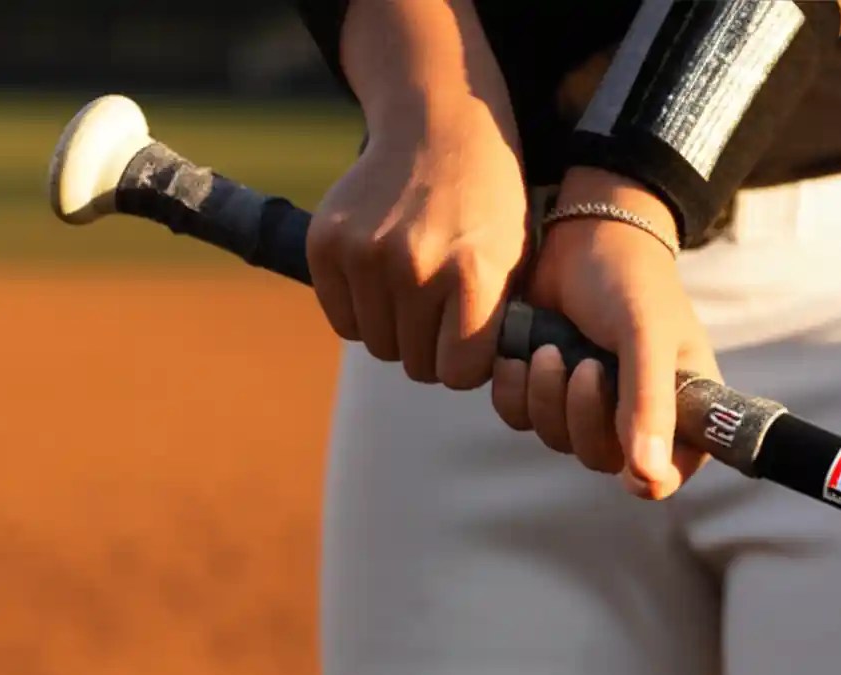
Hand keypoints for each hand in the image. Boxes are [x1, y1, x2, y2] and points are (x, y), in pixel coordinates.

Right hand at [306, 100, 528, 388]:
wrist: (439, 126)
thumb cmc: (488, 201)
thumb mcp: (514, 260)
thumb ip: (495, 324)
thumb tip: (472, 382)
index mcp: (473, 276)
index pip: (456, 374)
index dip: (464, 363)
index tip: (468, 341)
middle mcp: (416, 267)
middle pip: (413, 363)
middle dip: (429, 347)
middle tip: (440, 310)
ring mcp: (366, 254)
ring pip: (375, 342)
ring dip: (394, 327)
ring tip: (413, 288)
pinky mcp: (326, 243)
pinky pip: (341, 317)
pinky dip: (360, 307)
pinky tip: (382, 275)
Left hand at [491, 168, 721, 499]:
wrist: (584, 234)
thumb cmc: (633, 281)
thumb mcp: (647, 336)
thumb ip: (649, 402)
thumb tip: (646, 475)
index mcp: (679, 408)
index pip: (667, 475)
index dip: (648, 479)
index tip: (628, 462)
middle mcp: (635, 413)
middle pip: (602, 460)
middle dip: (583, 418)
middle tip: (583, 367)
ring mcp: (587, 402)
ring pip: (556, 439)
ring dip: (547, 398)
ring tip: (550, 349)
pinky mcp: (543, 386)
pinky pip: (521, 417)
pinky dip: (517, 391)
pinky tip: (522, 354)